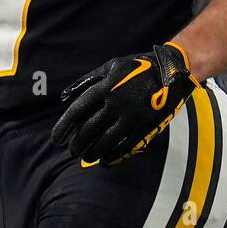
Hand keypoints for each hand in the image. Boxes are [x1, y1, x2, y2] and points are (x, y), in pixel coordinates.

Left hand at [51, 42, 198, 166]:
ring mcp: (131, 115)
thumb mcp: (110, 66)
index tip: (56, 138)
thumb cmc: (136, 67)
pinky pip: (126, 146)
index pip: (78, 110)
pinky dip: (113, 156)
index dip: (64, 126)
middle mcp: (116, 102)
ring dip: (92, 152)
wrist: (170, 70)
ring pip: (106, 141)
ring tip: (85, 157)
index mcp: (105, 86)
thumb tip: (64, 96)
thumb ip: (86, 81)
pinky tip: (105, 161)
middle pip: (89, 129)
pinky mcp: (146, 126)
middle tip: (71, 150)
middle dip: (77, 143)